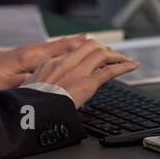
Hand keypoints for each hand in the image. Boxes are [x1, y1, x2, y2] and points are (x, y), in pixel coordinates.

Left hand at [0, 36, 94, 92]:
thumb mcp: (5, 84)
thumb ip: (25, 82)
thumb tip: (43, 82)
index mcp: (32, 57)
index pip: (65, 49)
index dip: (85, 49)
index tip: (103, 49)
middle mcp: (35, 51)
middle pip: (67, 45)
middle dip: (88, 46)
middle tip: (108, 48)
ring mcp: (31, 53)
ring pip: (61, 47)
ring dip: (78, 47)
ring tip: (95, 45)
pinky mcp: (27, 57)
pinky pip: (53, 50)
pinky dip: (66, 49)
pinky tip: (69, 51)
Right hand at [24, 36, 138, 106]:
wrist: (30, 113)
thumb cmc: (27, 106)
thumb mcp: (27, 89)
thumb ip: (38, 83)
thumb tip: (40, 88)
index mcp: (49, 63)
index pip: (73, 51)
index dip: (87, 53)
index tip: (93, 56)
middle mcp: (65, 63)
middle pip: (89, 46)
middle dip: (103, 49)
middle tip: (111, 56)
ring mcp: (77, 72)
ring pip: (101, 53)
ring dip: (116, 56)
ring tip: (125, 60)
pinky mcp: (87, 83)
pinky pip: (110, 70)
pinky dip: (124, 66)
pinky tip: (132, 66)